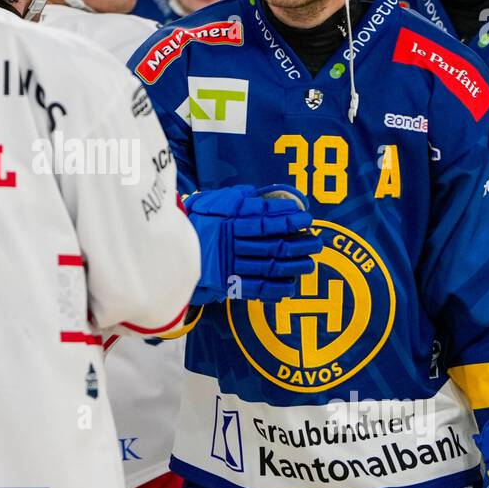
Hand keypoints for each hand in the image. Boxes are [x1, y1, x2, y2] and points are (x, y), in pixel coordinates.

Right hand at [183, 183, 319, 304]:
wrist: (171, 246)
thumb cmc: (197, 220)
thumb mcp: (216, 202)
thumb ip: (241, 199)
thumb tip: (265, 198)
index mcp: (231, 222)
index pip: (266, 221)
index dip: (288, 220)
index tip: (306, 218)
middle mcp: (233, 244)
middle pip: (273, 245)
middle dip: (299, 244)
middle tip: (317, 242)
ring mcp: (231, 265)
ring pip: (268, 267)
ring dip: (293, 266)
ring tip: (310, 264)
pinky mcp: (228, 283)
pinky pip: (255, 288)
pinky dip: (274, 289)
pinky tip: (290, 286)